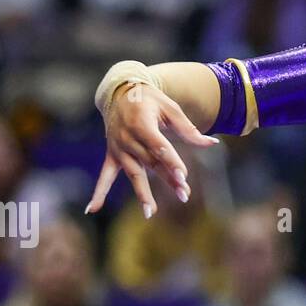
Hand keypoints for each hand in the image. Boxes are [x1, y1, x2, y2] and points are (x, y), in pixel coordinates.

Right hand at [86, 81, 218, 217]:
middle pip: (151, 163)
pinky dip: (99, 192)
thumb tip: (212, 143)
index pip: (159, 147)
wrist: (120, 92)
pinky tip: (93, 210)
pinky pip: (105, 176)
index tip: (183, 177)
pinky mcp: (112, 154)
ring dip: (143, 193)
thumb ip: (189, 129)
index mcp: (142, 124)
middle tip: (184, 194)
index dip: (171, 162)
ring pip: (133, 173)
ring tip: (150, 213)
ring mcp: (118, 148)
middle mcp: (127, 139)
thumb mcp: (171, 108)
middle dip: (168, 179)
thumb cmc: (150, 100)